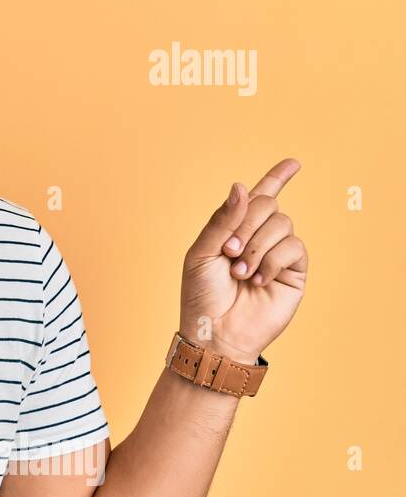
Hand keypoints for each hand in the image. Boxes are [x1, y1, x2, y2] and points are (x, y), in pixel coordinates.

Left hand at [179, 158, 308, 363]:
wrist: (215, 333)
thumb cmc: (202, 295)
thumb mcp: (202, 252)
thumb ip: (222, 220)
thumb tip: (242, 186)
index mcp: (233, 229)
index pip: (258, 197)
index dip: (277, 178)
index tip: (294, 163)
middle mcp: (258, 237)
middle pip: (267, 204)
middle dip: (246, 224)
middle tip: (228, 251)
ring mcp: (277, 254)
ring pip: (282, 223)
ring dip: (255, 246)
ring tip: (240, 272)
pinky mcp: (293, 272)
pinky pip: (293, 247)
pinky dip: (271, 260)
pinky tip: (257, 280)